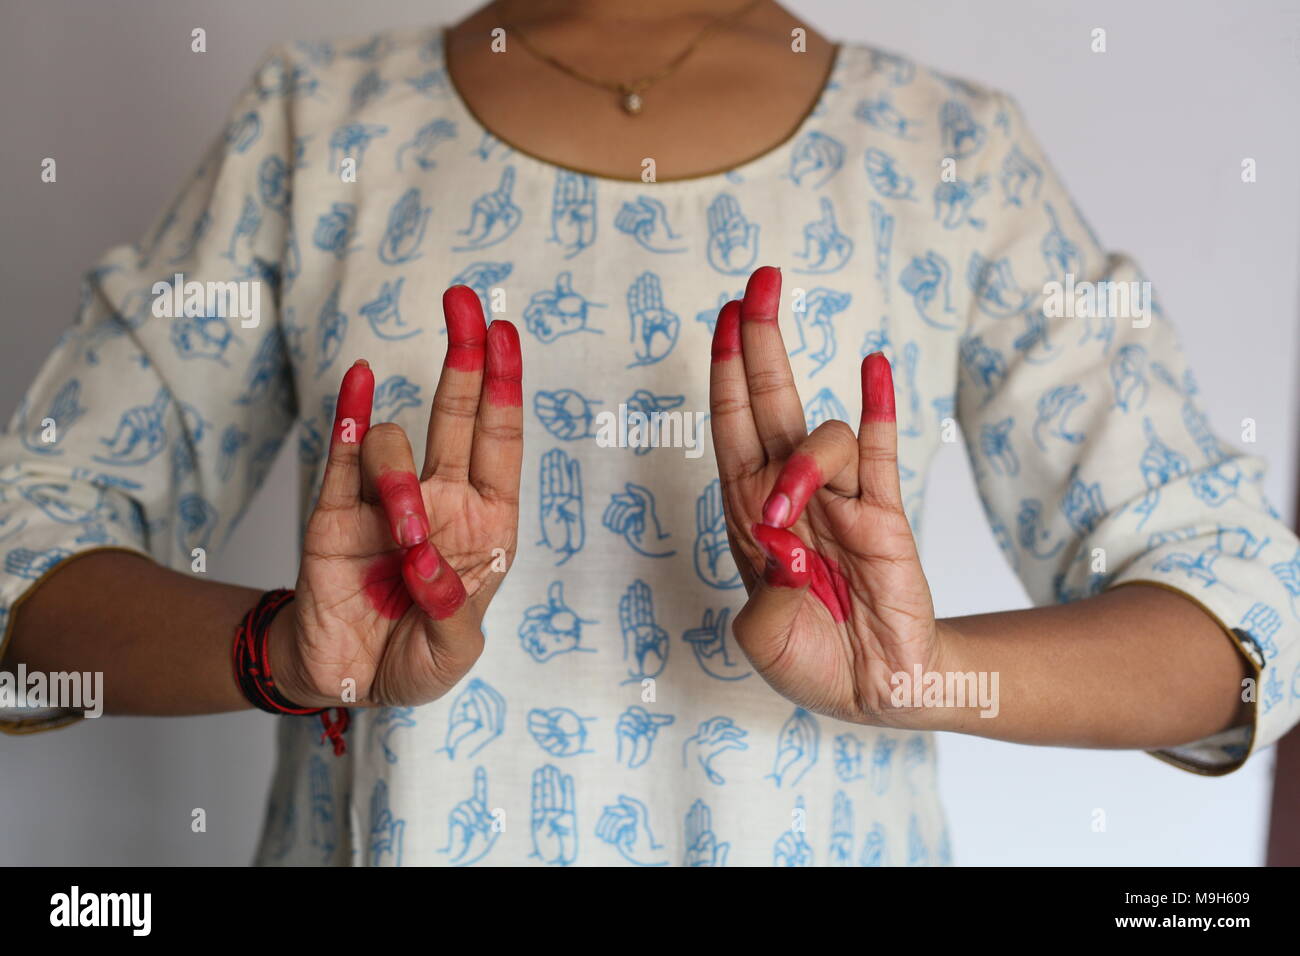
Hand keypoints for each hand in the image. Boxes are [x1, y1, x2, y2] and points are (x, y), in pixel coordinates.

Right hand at [272, 286, 522, 707]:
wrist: (343, 681)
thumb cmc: (412, 659)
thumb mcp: (450, 653)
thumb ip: (451, 612)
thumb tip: (427, 562)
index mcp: (486, 525)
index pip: (499, 440)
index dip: (503, 385)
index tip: (503, 331)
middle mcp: (440, 500)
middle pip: (456, 413)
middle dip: (463, 356)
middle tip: (464, 299)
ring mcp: (385, 501)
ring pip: (395, 447)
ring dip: (400, 484)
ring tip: (402, 543)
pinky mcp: (333, 514)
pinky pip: (341, 456)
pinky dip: (350, 418)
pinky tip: (360, 383)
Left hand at [707, 266, 941, 725]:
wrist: (870, 687)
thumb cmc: (806, 659)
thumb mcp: (762, 639)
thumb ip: (766, 595)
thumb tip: (784, 540)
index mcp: (748, 514)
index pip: (731, 427)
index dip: (725, 370)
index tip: (721, 315)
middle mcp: (788, 494)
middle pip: (770, 402)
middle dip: (760, 342)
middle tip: (759, 283)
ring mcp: (839, 500)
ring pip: (822, 438)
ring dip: (805, 463)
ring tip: (791, 519)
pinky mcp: (885, 514)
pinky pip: (883, 451)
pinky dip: (880, 409)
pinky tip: (873, 367)